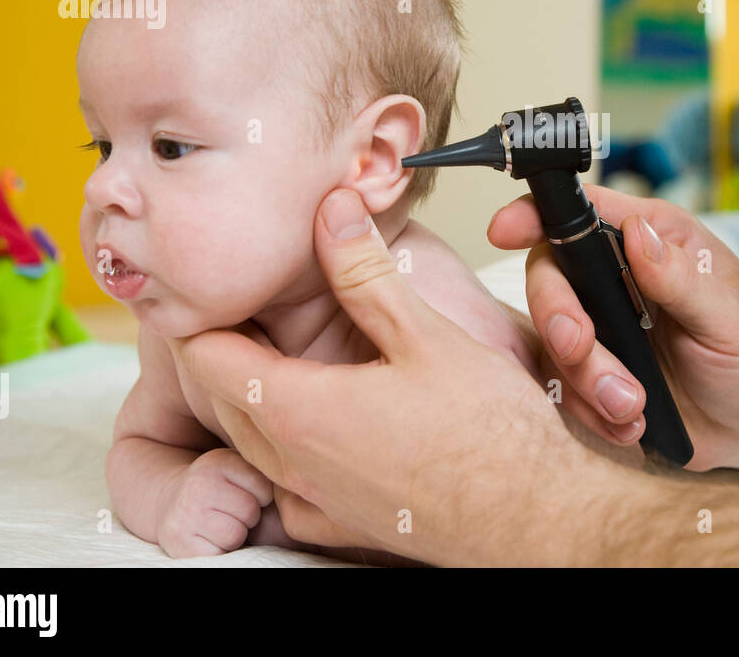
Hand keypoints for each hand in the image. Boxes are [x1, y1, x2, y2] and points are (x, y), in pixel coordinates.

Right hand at [156, 447, 272, 557]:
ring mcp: (185, 512)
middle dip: (247, 518)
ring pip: (235, 535)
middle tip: (230, 512)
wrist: (171, 502)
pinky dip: (219, 551)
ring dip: (234, 536)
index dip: (261, 497)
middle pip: (250, 512)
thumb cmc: (220, 488)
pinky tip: (208, 538)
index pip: (264, 488)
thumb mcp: (240, 469)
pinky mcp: (178, 540)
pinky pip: (218, 553)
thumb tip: (299, 488)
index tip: (246, 494)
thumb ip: (266, 471)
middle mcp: (198, 483)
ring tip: (220, 524)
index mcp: (220, 461)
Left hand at [171, 189, 608, 566]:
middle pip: (222, 397)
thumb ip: (365, 272)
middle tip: (250, 303)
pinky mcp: (344, 526)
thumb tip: (330, 212)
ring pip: (253, 441)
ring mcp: (316, 501)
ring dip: (256, 396)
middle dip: (225, 348)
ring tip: (286, 355)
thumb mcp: (425, 335)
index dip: (202, 312)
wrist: (536, 518)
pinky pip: (287, 486)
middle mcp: (292, 464)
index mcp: (300, 409)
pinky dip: (288, 450)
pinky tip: (327, 427)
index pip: (206, 355)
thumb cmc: (489, 433)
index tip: (216, 281)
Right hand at [487, 185, 738, 470]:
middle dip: (558, 317)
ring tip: (634, 406)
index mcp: (651, 241)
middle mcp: (615, 277)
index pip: (582, 211)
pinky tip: (631, 424)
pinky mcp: (591, 375)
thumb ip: (682, 280)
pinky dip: (591, 411)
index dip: (535, 215)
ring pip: (552, 341)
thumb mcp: (731, 319)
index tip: (503, 231)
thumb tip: (637, 234)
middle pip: (550, 278)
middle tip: (581, 346)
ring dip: (586, 379)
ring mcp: (599, 327)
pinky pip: (563, 389)